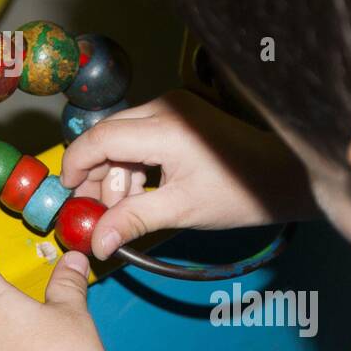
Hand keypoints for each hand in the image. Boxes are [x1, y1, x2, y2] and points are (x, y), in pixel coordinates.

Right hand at [61, 89, 317, 258]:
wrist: (283, 176)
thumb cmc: (241, 192)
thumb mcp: (181, 211)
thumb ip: (133, 220)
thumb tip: (97, 243)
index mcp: (165, 129)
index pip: (100, 138)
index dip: (77, 164)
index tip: (67, 191)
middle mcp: (164, 107)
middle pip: (108, 135)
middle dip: (99, 175)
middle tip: (99, 211)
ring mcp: (173, 106)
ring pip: (122, 136)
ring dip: (118, 171)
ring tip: (130, 206)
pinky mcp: (179, 112)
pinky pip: (140, 133)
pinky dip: (135, 161)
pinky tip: (144, 189)